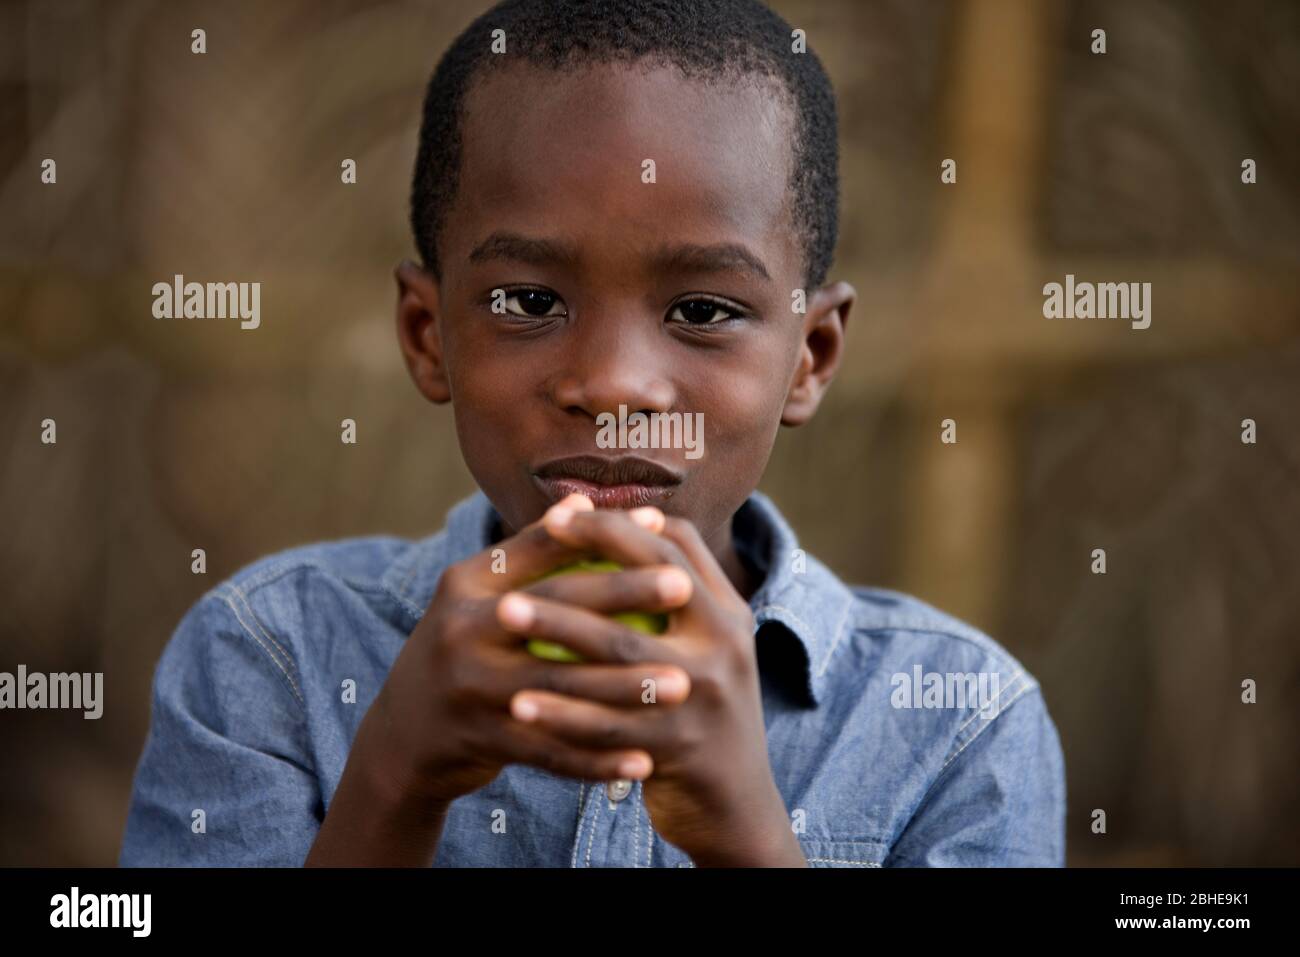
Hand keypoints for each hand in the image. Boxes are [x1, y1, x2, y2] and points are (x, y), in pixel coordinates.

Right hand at [363, 494, 690, 807]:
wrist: (405, 736)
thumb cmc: (466, 647)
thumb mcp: (478, 597)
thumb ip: (529, 555)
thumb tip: (584, 502)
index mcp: (464, 585)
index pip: (538, 549)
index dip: (600, 535)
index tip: (658, 524)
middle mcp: (461, 631)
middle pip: (554, 609)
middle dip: (624, 596)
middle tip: (685, 589)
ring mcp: (470, 689)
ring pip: (562, 686)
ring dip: (626, 687)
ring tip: (683, 684)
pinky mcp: (483, 741)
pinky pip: (553, 752)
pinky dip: (599, 759)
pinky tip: (646, 761)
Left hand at [495, 502, 806, 866]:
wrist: (734, 804)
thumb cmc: (700, 709)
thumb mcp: (708, 644)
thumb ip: (680, 588)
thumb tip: (636, 514)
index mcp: (728, 613)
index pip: (675, 546)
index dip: (617, 524)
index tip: (559, 513)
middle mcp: (725, 647)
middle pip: (649, 588)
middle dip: (583, 563)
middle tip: (534, 530)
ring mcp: (704, 698)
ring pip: (621, 657)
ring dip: (557, 629)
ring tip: (503, 614)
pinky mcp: (680, 748)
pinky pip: (608, 726)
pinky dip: (562, 714)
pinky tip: (519, 705)